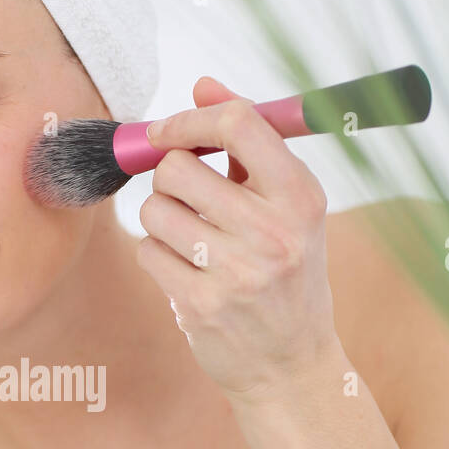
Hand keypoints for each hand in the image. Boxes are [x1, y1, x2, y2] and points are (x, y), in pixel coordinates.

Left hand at [137, 77, 340, 405]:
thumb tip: (201, 84)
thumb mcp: (286, 207)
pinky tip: (186, 273)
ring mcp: (238, 272)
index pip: (236, 124)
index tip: (166, 133)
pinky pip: (147, 252)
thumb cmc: (285, 272)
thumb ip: (246, 144)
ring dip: (161, 222)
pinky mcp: (202, 305)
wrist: (291, 364)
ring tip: (191, 242)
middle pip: (177, 168)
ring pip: (154, 210)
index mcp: (301, 197)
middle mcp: (275, 232)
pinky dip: (156, 257)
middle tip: (186, 200)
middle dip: (169, 179)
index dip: (189, 119)